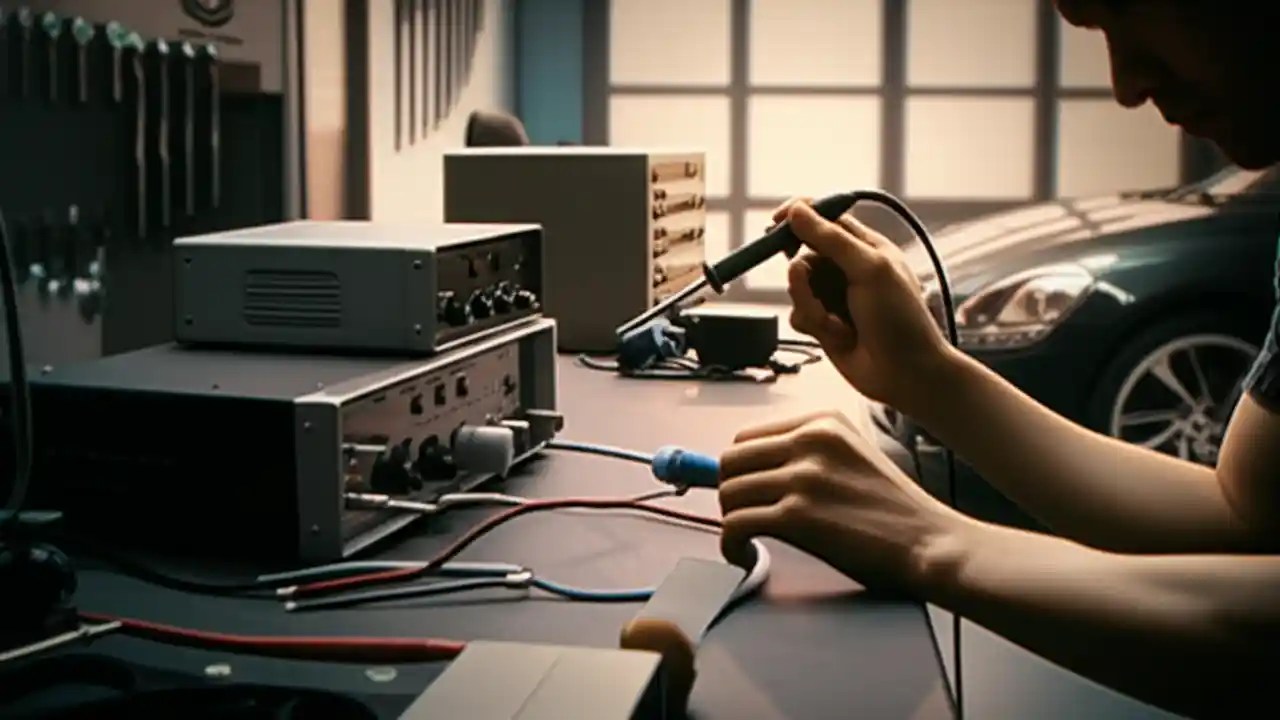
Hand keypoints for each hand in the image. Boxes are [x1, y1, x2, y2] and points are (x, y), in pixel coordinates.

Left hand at [718, 409, 969, 593]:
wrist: (930, 544)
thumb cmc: (895, 512)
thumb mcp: (854, 457)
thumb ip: (809, 455)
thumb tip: (755, 470)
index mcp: (822, 423)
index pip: (748, 437)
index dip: (743, 470)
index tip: (747, 491)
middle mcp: (809, 441)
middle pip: (731, 461)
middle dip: (732, 493)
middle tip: (745, 517)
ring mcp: (803, 476)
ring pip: (728, 492)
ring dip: (730, 522)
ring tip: (747, 540)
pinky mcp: (797, 515)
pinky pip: (734, 524)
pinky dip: (731, 545)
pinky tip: (745, 555)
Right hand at [774, 198, 954, 411]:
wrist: (905, 373)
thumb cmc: (900, 319)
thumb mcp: (869, 269)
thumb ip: (831, 239)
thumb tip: (797, 210)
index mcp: (866, 247)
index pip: (826, 219)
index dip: (800, 216)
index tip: (778, 221)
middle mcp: (848, 269)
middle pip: (803, 255)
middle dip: (803, 275)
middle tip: (808, 284)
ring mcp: (834, 297)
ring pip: (796, 288)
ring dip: (811, 305)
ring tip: (837, 322)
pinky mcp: (823, 323)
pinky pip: (797, 314)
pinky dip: (813, 324)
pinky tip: (838, 335)